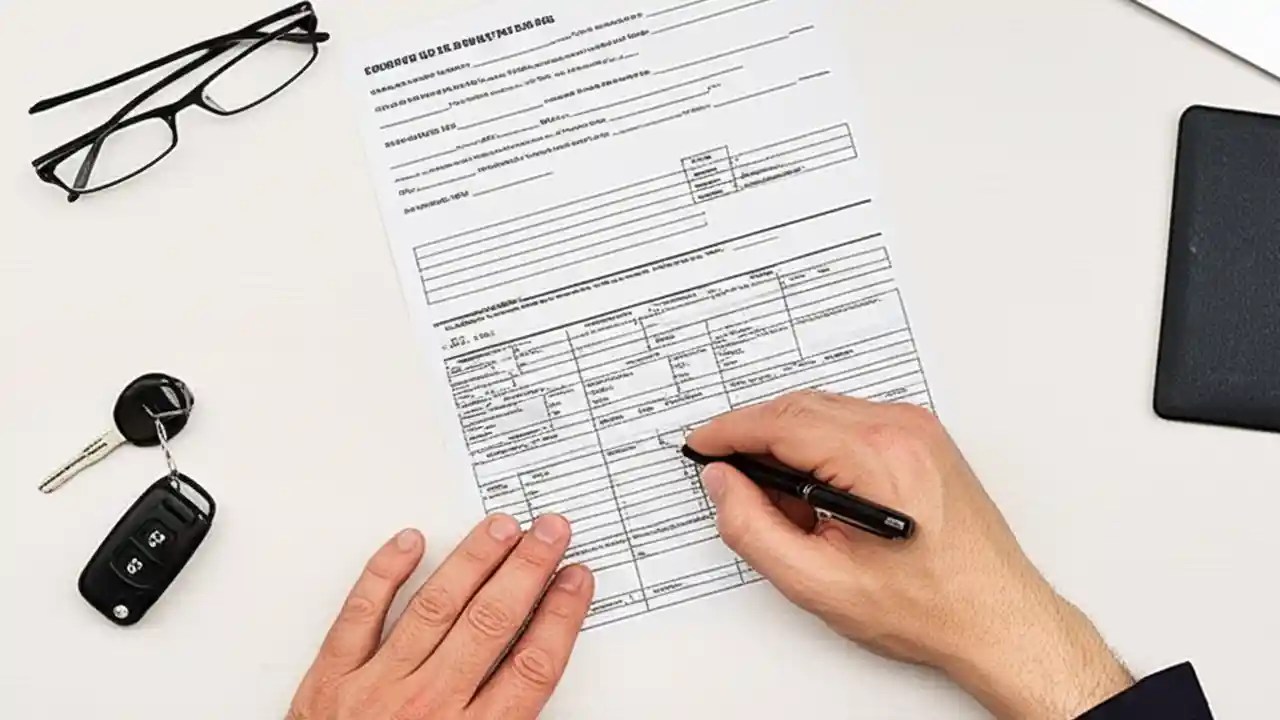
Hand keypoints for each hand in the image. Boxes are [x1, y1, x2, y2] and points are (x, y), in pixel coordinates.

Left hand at [287, 514, 593, 719]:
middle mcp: (428, 707)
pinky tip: (411, 543)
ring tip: (499, 527)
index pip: (532, 664)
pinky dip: (385, 573)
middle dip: (527, 568)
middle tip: (550, 531)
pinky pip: (360, 614)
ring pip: (436, 606)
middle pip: (492, 621)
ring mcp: (377, 687)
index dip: (560, 615)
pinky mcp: (331, 678)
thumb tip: (537, 677)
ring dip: (474, 559)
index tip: (575, 581)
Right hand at [687, 391, 1133, 719]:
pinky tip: (813, 490)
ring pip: (825, 412)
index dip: (730, 432)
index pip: (782, 423)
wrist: (997, 618)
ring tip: (775, 498)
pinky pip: (853, 423)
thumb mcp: (819, 582)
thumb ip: (754, 528)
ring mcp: (918, 430)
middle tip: (726, 474)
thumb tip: (723, 484)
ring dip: (788, 442)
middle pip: (801, 408)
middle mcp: (902, 430)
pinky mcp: (924, 439)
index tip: (702, 445)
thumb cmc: (929, 606)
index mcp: (878, 457)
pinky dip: (820, 446)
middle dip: (755, 435)